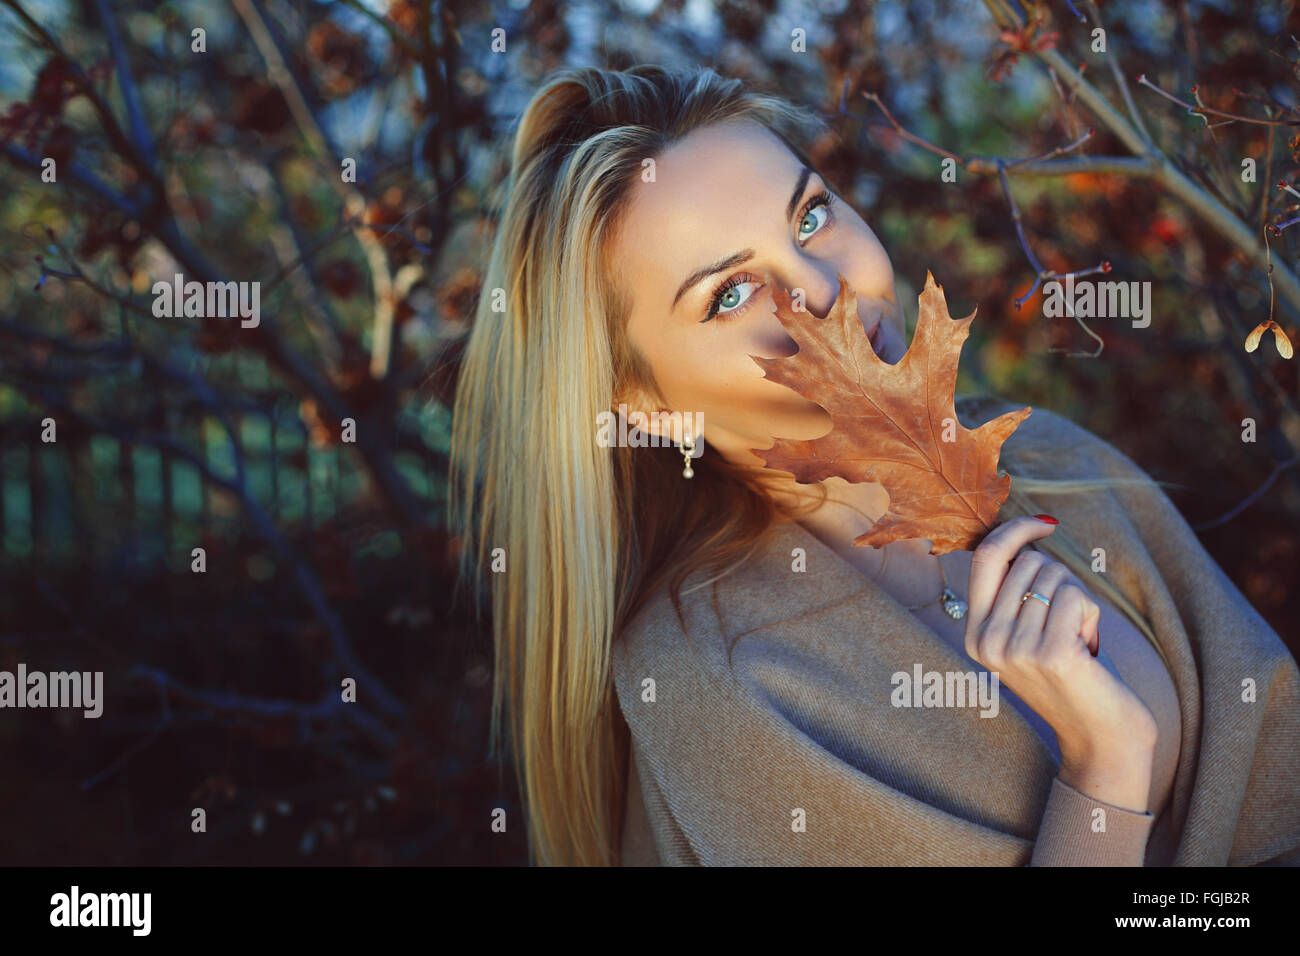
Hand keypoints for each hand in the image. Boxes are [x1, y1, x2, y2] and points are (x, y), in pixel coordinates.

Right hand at [963, 516, 1157, 810]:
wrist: (1101, 739)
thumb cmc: (1074, 678)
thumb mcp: (1027, 636)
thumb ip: (1015, 594)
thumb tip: (1023, 539)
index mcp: (974, 633)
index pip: (984, 557)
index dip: (1015, 530)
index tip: (1045, 524)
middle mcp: (987, 641)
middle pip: (1027, 563)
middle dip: (1059, 579)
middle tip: (1068, 623)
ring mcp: (1016, 648)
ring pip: (1055, 577)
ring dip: (1078, 601)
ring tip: (1077, 640)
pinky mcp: (1051, 653)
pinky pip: (1076, 596)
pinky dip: (1092, 615)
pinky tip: (1090, 647)